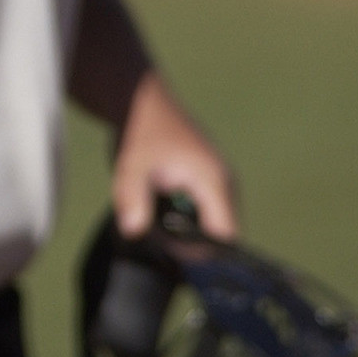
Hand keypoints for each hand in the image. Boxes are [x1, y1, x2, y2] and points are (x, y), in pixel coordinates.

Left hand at [112, 70, 237, 240]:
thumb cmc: (140, 131)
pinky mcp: (208, 175)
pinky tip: (162, 207)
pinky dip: (188, 214)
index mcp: (214, 180)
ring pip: (214, 219)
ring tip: (159, 221)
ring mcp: (218, 176)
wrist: (140, 102)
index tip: (173, 255)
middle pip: (222, 231)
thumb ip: (133, 199)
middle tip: (160, 239)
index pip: (226, 235)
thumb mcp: (131, 168)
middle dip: (194, 242)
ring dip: (189, 228)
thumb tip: (134, 230)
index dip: (203, 252)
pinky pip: (207, 207)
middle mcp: (224, 180)